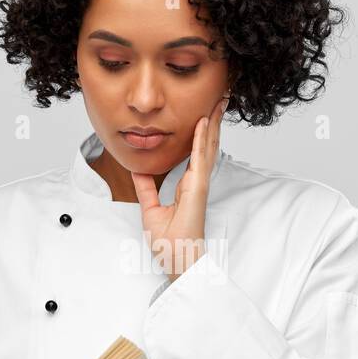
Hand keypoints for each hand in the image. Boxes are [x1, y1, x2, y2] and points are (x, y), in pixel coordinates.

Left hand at [131, 95, 227, 280]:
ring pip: (207, 147)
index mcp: (189, 185)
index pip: (197, 152)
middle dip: (212, 121)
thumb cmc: (170, 242)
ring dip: (212, 123)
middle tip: (218, 98)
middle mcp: (197, 181)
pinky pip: (199, 160)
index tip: (204, 112)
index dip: (201, 131)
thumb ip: (146, 188)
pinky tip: (202, 123)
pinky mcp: (197, 190)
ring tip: (218, 102)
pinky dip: (201, 140)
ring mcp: (199, 184)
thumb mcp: (150, 209)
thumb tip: (139, 169)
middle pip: (207, 145)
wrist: (177, 259)